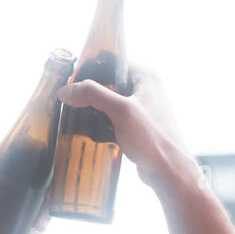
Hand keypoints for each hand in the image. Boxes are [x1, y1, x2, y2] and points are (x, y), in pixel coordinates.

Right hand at [57, 64, 198, 195]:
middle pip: (108, 84)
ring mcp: (142, 107)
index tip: (72, 83)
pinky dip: (103, 125)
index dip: (90, 71)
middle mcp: (146, 87)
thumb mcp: (120, 111)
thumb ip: (92, 95)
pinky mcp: (138, 125)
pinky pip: (114, 119)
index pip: (111, 63)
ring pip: (109, 103)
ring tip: (79, 119)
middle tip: (72, 103)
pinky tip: (93, 134)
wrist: (169, 170)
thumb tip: (65, 90)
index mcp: (145, 75)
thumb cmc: (152, 138)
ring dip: (94, 112)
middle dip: (90, 95)